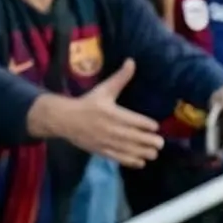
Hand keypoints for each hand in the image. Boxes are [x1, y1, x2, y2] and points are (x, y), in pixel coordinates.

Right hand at [44, 57, 164, 166]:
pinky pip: (123, 160)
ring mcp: (109, 142)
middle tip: (158, 142)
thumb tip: (131, 61)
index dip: (150, 126)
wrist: (64, 119)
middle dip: (153, 141)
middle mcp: (113, 129)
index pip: (140, 122)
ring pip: (135, 151)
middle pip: (141, 139)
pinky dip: (135, 161)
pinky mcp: (104, 152)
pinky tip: (142, 160)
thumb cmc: (88, 103)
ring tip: (153, 151)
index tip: (154, 126)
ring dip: (147, 152)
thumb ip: (120, 78)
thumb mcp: (104, 89)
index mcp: (115, 113)